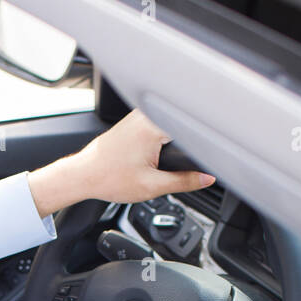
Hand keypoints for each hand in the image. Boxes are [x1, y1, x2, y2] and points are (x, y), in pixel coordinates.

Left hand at [26, 108, 214, 216]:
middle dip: (193, 135)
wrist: (82, 176)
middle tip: (201, 148)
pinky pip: (159, 121)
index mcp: (154, 125)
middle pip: (183, 118)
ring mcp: (139, 114)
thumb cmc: (108, 178)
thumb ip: (185, 181)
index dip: (207, 134)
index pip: (191, 121)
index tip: (218, 141)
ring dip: (179, 133)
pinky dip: (166, 133)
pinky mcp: (134, 120)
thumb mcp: (152, 186)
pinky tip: (166, 146)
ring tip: (180, 149)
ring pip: (171, 118)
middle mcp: (146, 114)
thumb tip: (208, 179)